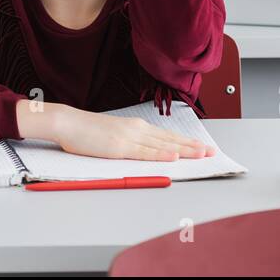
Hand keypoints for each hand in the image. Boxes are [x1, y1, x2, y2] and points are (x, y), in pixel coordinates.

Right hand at [16, 101, 213, 161]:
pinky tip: (174, 157)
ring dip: (184, 150)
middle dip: (192, 146)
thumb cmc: (86, 130)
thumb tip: (143, 150)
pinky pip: (145, 153)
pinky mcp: (120, 147)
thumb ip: (128, 141)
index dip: (185, 141)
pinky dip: (161, 155)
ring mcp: (129, 137)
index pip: (166, 135)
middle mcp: (136, 129)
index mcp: (135, 126)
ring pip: (162, 145)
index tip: (201, 145)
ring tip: (201, 154)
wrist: (68, 122)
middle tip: (211, 151)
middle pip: (169, 139)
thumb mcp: (112, 133)